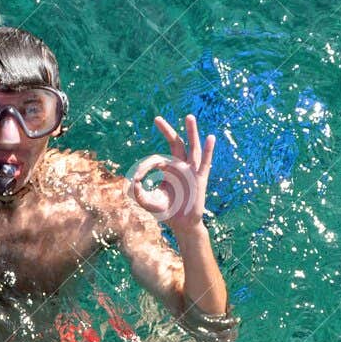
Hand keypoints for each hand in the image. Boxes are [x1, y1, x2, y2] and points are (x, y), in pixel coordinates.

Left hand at [128, 114, 213, 233]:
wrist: (182, 225)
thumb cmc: (167, 212)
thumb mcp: (149, 202)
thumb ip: (138, 194)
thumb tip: (130, 183)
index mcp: (168, 170)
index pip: (156, 160)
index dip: (145, 167)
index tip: (136, 178)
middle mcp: (180, 166)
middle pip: (175, 143)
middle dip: (167, 131)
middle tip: (157, 118)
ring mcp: (191, 171)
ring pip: (192, 147)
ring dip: (191, 132)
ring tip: (189, 117)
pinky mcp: (200, 178)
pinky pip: (205, 162)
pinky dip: (208, 150)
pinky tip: (211, 138)